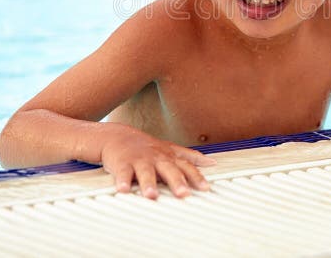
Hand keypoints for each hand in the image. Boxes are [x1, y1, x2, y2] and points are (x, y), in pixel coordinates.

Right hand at [100, 125, 215, 199]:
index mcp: (169, 157)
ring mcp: (139, 160)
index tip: (205, 188)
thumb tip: (212, 163)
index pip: (186, 167)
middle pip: (168, 170)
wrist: (118, 136)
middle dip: (176, 181)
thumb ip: (190, 157)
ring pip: (145, 172)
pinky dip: (122, 181)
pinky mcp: (122, 163)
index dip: (196, 177)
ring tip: (152, 195)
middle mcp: (156, 158)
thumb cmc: (148, 147)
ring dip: (149, 183)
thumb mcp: (170, 149)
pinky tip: (123, 189)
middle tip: (183, 194)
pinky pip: (123, 173)